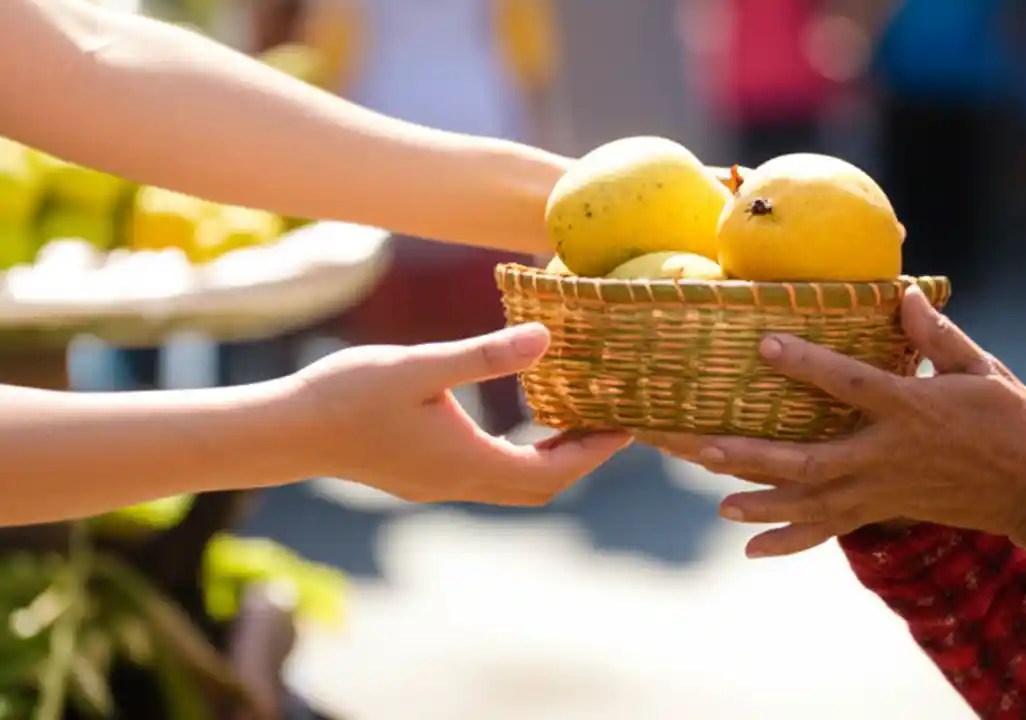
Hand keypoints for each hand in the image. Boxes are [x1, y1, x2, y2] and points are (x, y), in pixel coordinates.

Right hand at [286, 323, 629, 504]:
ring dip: (549, 461)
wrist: (285, 431)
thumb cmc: (347, 394)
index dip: (595, 453)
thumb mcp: (421, 365)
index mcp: (468, 461)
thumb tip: (546, 337)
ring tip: (574, 420)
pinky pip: (487, 477)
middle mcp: (459, 483)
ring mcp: (438, 485)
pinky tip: (516, 426)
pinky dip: (517, 459)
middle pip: (539, 487)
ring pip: (512, 485)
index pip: (552, 472)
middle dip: (582, 460)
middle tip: (612, 424)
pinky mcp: (421, 477)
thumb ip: (484, 354)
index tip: (628, 428)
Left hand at [639, 288, 1025, 558]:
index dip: (807, 363)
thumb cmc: (1016, 422)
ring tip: (718, 504)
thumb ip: (937, 336)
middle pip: (811, 460)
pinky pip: (832, 529)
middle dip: (754, 455)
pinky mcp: (886, 510)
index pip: (849, 383)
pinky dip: (791, 541)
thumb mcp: (983, 369)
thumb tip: (901, 295)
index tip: (764, 343)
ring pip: (813, 501)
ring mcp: (884, 489)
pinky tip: (752, 549)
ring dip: (764, 502)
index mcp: (912, 409)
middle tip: (704, 448)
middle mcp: (888, 455)